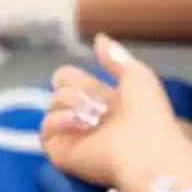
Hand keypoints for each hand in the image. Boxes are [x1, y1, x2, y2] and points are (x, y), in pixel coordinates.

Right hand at [41, 35, 191, 188]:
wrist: (145, 151)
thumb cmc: (147, 113)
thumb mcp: (137, 75)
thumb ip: (115, 57)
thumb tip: (98, 39)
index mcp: (102, 100)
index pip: (71, 79)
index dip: (75, 77)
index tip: (86, 80)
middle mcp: (84, 117)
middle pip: (58, 89)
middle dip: (74, 89)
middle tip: (95, 102)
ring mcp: (71, 135)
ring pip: (51, 104)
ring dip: (71, 103)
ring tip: (92, 116)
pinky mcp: (60, 152)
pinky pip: (45, 128)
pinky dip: (59, 121)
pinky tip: (79, 123)